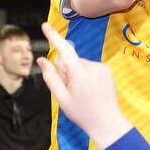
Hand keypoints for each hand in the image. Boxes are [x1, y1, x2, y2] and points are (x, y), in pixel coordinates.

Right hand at [37, 22, 130, 146]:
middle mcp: (92, 66)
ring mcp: (101, 67)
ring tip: (81, 93)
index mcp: (80, 73)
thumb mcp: (61, 98)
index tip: (45, 26)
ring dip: (76, 75)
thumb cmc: (83, 113)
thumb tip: (42, 60)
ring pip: (79, 64)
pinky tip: (90, 90)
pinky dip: (86, 75)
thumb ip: (50, 77)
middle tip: (70, 91)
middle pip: (69, 61)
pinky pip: (89, 67)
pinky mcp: (106, 70)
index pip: (64, 50)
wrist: (107, 123)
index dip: (53, 37)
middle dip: (65, 72)